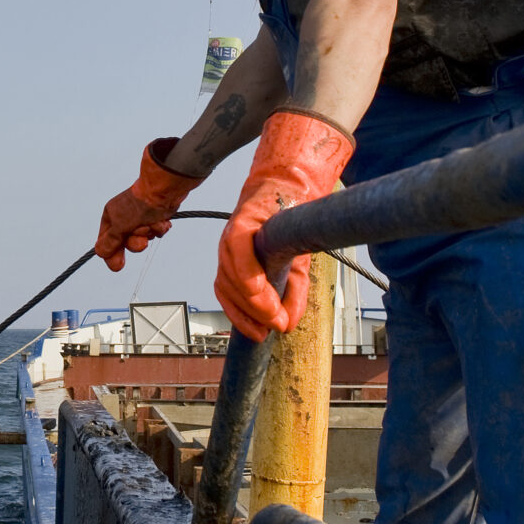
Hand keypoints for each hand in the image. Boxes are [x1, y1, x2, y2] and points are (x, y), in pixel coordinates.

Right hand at [95, 138, 203, 271]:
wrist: (164, 190)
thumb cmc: (139, 204)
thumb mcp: (120, 226)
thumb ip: (110, 241)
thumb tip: (99, 252)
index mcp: (111, 216)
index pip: (106, 240)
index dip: (112, 253)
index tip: (118, 266)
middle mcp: (124, 217)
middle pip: (126, 242)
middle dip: (135, 242)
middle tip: (142, 243)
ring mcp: (140, 217)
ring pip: (143, 238)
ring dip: (149, 234)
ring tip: (152, 224)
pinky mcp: (154, 217)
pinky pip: (155, 232)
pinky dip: (159, 229)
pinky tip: (161, 221)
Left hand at [216, 109, 352, 340]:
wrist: (293, 186)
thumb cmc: (289, 226)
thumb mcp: (296, 269)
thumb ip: (291, 297)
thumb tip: (286, 326)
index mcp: (236, 262)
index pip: (228, 295)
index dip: (239, 318)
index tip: (258, 337)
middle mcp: (228, 250)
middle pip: (227, 288)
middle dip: (247, 313)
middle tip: (270, 328)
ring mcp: (232, 235)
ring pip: (230, 275)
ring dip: (250, 300)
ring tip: (272, 315)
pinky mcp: (241, 221)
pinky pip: (236, 252)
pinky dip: (246, 275)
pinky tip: (261, 291)